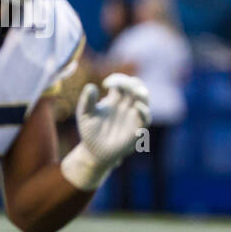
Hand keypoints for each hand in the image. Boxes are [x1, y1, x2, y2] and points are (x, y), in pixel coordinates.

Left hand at [60, 73, 150, 190]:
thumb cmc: (89, 132)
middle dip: (132, 83)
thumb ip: (87, 101)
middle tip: (121, 84)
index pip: (123, 82)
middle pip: (136, 87)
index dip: (118, 79)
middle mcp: (127, 105)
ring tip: (136, 91)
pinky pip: (146, 118)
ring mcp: (133, 116)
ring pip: (144, 100)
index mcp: (115, 99)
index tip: (106, 84)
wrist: (94, 152)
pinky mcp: (137, 129)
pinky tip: (138, 107)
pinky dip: (144, 112)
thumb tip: (90, 86)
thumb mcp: (84, 115)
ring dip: (142, 94)